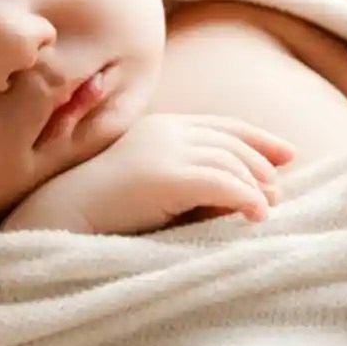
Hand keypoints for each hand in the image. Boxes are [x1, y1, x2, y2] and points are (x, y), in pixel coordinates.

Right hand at [4, 114, 295, 233]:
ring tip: (270, 209)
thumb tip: (238, 199)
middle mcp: (166, 131)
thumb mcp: (152, 189)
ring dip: (257, 186)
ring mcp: (166, 151)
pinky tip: (257, 217)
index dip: (259, 138)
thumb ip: (190, 185)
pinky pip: (223, 184)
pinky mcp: (167, 176)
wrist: (58, 220)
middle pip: (232, 140)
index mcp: (161, 127)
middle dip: (263, 164)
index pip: (223, 126)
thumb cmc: (100, 213)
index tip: (288, 154)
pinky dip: (246, 200)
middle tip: (282, 190)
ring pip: (231, 162)